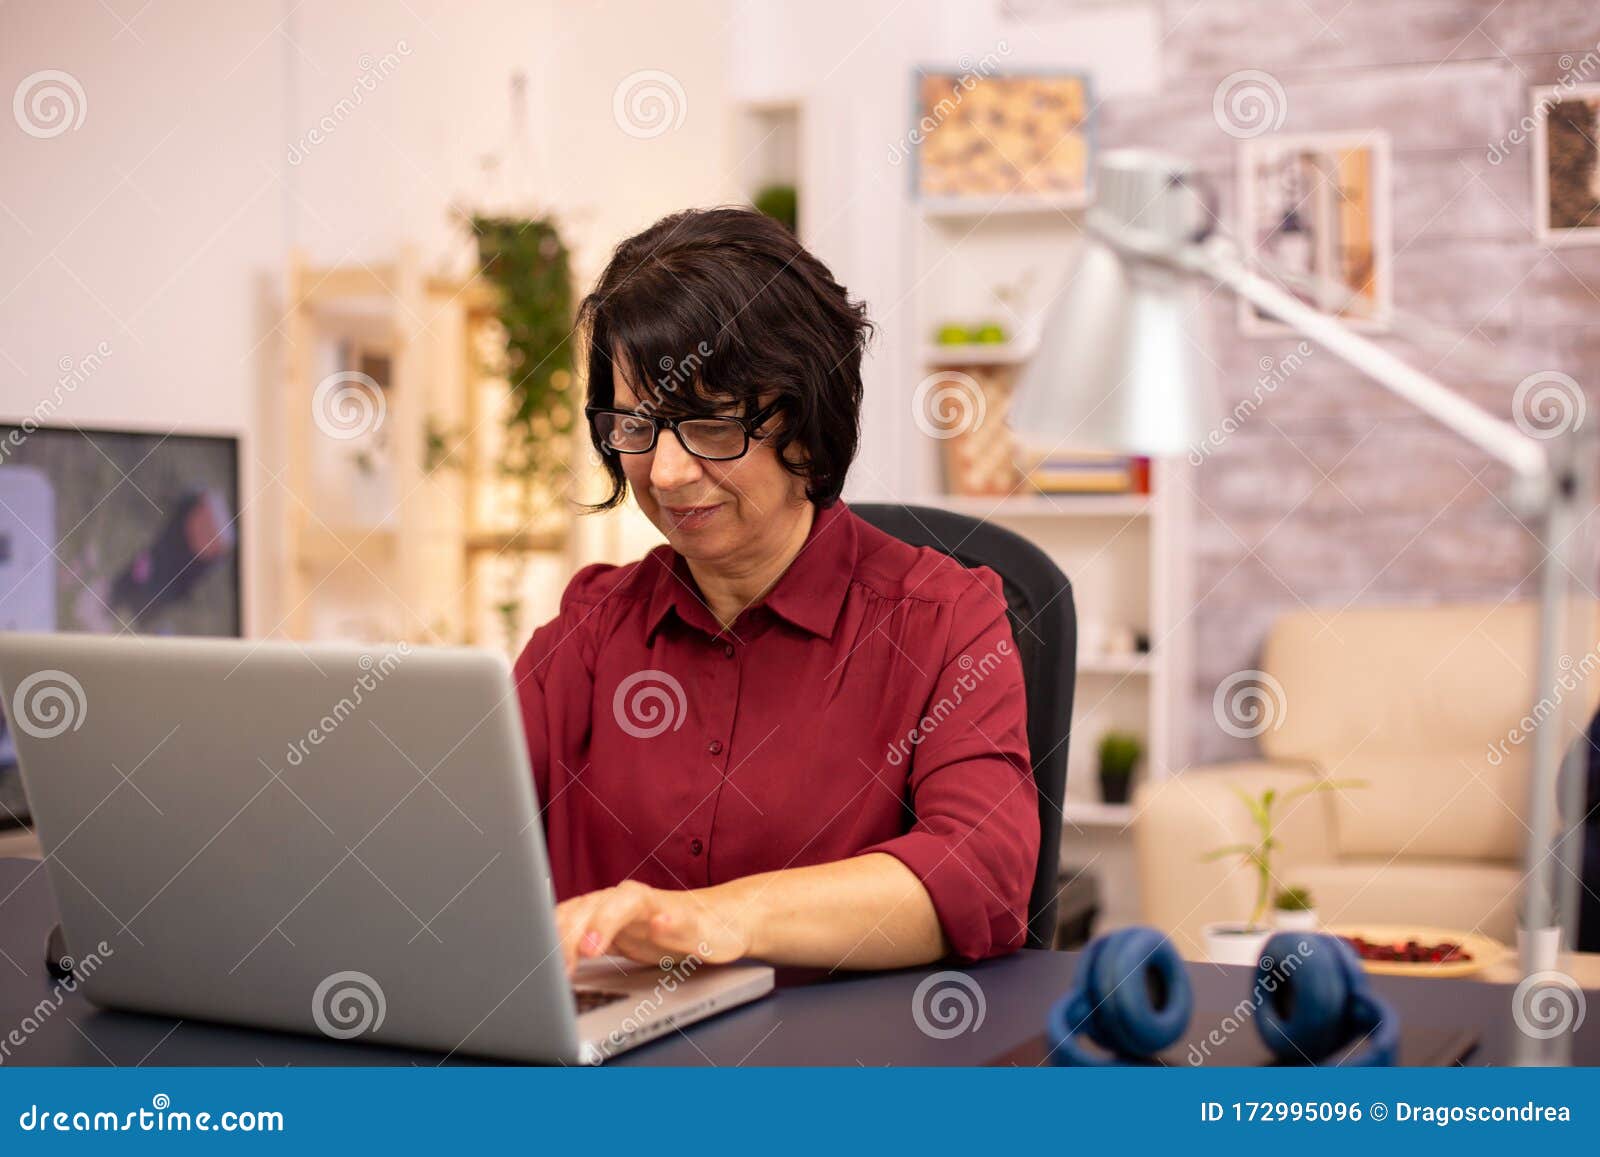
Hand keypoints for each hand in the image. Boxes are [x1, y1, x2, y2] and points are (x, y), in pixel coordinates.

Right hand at [554, 880, 752, 975]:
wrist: (714, 920)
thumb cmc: (713, 929)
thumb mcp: (706, 935)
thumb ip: (682, 928)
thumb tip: (660, 920)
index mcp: (647, 898)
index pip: (617, 904)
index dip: (601, 925)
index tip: (589, 950)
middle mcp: (623, 899)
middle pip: (586, 909)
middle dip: (568, 937)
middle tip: (561, 972)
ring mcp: (609, 911)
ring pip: (572, 915)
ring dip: (555, 939)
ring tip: (547, 971)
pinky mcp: (602, 927)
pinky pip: (570, 927)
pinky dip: (554, 940)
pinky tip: (545, 957)